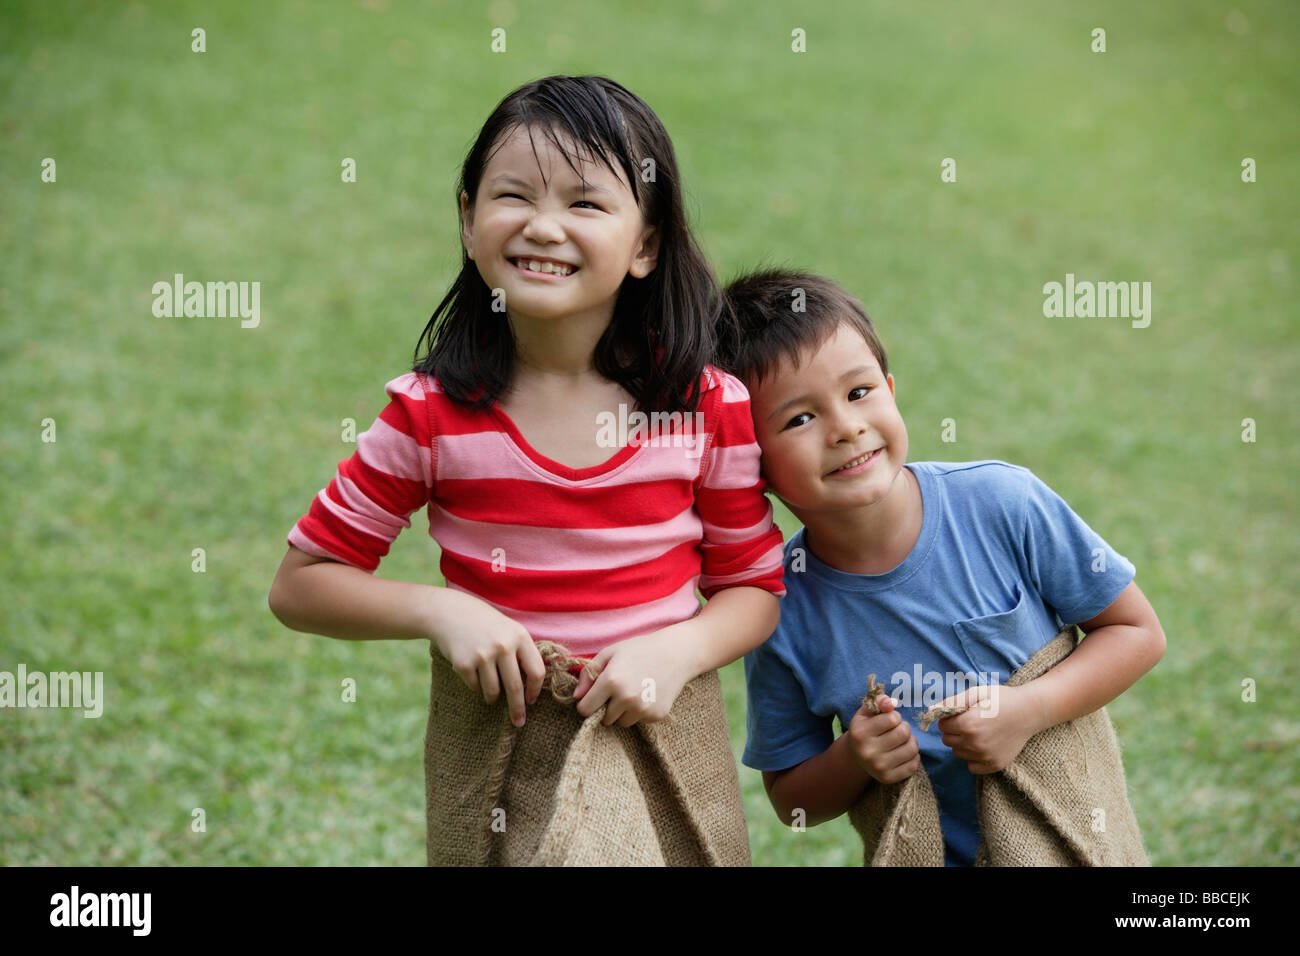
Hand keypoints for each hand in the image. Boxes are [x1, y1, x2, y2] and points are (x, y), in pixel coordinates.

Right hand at [426, 589, 545, 726]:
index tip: (531, 701)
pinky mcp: (464, 664)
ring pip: (493, 691)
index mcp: (519, 636)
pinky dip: (475, 686)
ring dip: (492, 698)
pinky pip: (474, 687)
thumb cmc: (485, 624)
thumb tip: (534, 686)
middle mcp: (503, 646)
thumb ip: (522, 652)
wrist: (449, 613)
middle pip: (515, 687)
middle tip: (518, 722)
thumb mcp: (509, 630)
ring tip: (490, 694)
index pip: (536, 671)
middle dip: (517, 709)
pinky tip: (473, 674)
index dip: (535, 690)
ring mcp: (483, 655)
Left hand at [571, 625, 698, 726]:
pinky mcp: (656, 715)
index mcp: (611, 681)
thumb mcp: (610, 653)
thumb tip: (576, 696)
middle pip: (604, 719)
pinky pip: (639, 722)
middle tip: (619, 690)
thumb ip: (589, 673)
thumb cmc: (639, 650)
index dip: (587, 703)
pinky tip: (648, 694)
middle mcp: (626, 698)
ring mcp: (643, 709)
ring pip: (621, 722)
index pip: (585, 709)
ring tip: (634, 691)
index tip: (594, 697)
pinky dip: (640, 712)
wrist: (676, 653)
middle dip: (607, 708)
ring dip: (623, 712)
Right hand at [846, 694, 920, 783]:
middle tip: (898, 729)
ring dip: (911, 741)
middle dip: (904, 727)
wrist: (856, 756)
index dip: (895, 716)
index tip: (890, 720)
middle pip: (904, 733)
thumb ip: (879, 701)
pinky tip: (904, 752)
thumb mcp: (867, 712)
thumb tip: (892, 702)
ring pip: (911, 749)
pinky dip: (913, 756)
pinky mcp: (888, 778)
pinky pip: (913, 765)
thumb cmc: (865, 729)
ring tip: (902, 740)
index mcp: (859, 733)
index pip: (892, 718)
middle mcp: (867, 752)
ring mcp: (878, 767)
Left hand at [936, 683, 1042, 773]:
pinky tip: (984, 745)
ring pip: (958, 753)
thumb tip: (930, 711)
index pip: (942, 726)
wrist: (1029, 712)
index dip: (949, 718)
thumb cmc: (1001, 699)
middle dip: (954, 731)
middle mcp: (975, 743)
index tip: (961, 713)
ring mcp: (986, 756)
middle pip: (948, 741)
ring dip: (963, 744)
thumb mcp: (976, 693)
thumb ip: (952, 702)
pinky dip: (974, 758)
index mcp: (968, 724)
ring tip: (979, 732)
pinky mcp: (995, 765)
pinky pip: (972, 767)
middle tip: (970, 722)